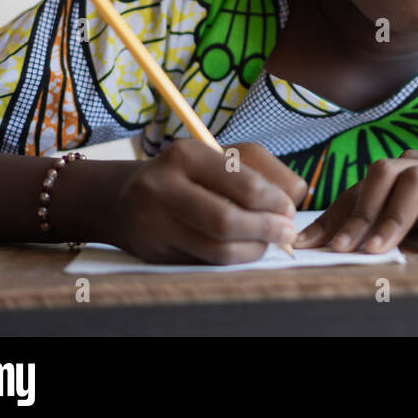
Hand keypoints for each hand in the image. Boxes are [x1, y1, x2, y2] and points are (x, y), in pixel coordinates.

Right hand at [108, 140, 308, 263]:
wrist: (123, 199)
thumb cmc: (189, 175)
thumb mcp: (222, 158)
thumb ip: (264, 172)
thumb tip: (295, 201)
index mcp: (187, 154)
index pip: (244, 184)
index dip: (275, 202)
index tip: (290, 210)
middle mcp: (163, 186)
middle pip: (227, 220)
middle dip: (266, 230)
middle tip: (286, 233)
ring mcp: (154, 222)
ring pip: (216, 249)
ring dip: (253, 250)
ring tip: (267, 244)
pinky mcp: (154, 252)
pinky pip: (204, 262)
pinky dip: (232, 260)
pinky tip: (242, 250)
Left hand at [293, 150, 417, 253]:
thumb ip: (401, 216)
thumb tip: (352, 243)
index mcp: (410, 169)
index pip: (361, 188)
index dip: (332, 215)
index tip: (304, 244)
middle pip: (382, 174)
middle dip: (357, 213)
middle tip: (339, 250)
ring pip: (415, 182)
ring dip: (392, 217)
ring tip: (376, 250)